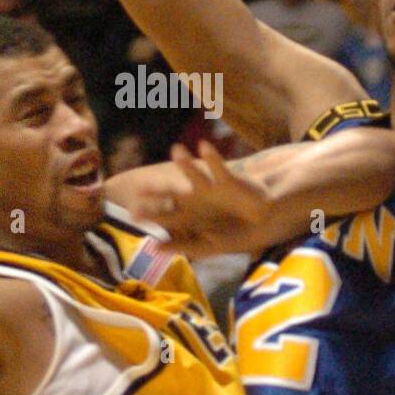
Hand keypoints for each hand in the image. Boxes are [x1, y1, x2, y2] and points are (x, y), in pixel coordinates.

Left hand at [124, 141, 271, 257]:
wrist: (261, 224)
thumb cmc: (231, 236)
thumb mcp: (206, 247)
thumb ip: (182, 247)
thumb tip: (154, 249)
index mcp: (187, 216)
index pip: (164, 215)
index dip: (150, 215)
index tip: (133, 215)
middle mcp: (195, 200)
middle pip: (172, 194)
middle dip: (158, 191)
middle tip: (140, 187)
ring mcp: (210, 189)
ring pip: (194, 175)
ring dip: (185, 164)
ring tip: (176, 149)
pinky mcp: (228, 180)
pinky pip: (218, 167)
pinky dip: (212, 158)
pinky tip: (203, 145)